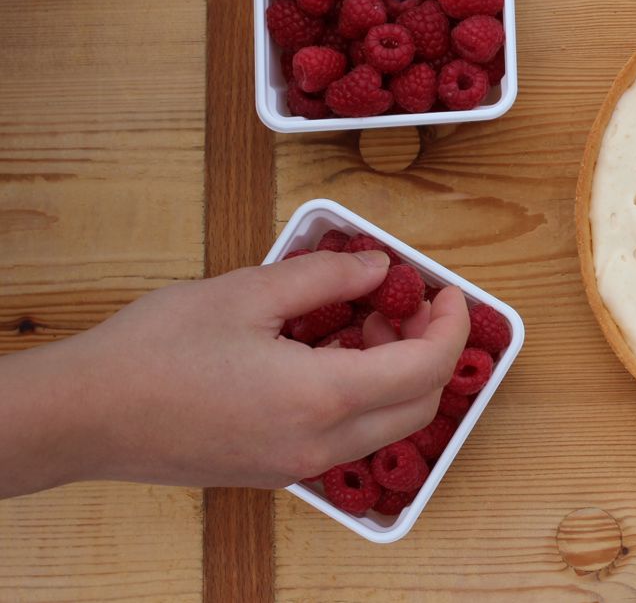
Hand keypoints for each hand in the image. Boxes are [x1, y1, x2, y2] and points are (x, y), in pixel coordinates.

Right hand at [0, 251, 469, 496]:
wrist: (82, 416)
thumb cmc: (154, 351)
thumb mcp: (247, 292)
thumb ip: (326, 277)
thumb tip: (379, 269)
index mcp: (320, 399)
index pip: (425, 369)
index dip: (450, 325)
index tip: (446, 290)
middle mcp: (319, 444)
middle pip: (418, 405)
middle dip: (428, 350)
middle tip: (403, 304)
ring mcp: (297, 465)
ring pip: (384, 425)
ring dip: (393, 373)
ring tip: (355, 321)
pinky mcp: (275, 468)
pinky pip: (345, 436)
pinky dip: (359, 394)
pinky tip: (322, 352)